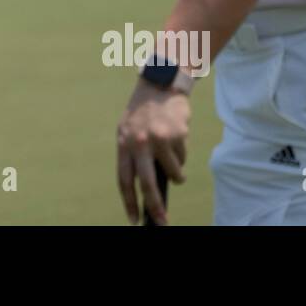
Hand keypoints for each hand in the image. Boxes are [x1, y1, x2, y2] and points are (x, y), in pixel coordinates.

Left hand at [116, 78, 190, 224]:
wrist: (160, 84)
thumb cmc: (143, 112)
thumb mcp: (129, 131)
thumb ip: (133, 156)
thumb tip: (145, 189)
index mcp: (123, 143)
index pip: (124, 180)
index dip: (129, 202)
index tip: (133, 220)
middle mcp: (139, 143)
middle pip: (147, 184)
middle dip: (155, 206)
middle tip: (162, 221)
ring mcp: (159, 139)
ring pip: (173, 172)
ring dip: (176, 173)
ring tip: (172, 158)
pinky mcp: (177, 135)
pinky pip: (182, 157)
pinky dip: (181, 154)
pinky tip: (175, 137)